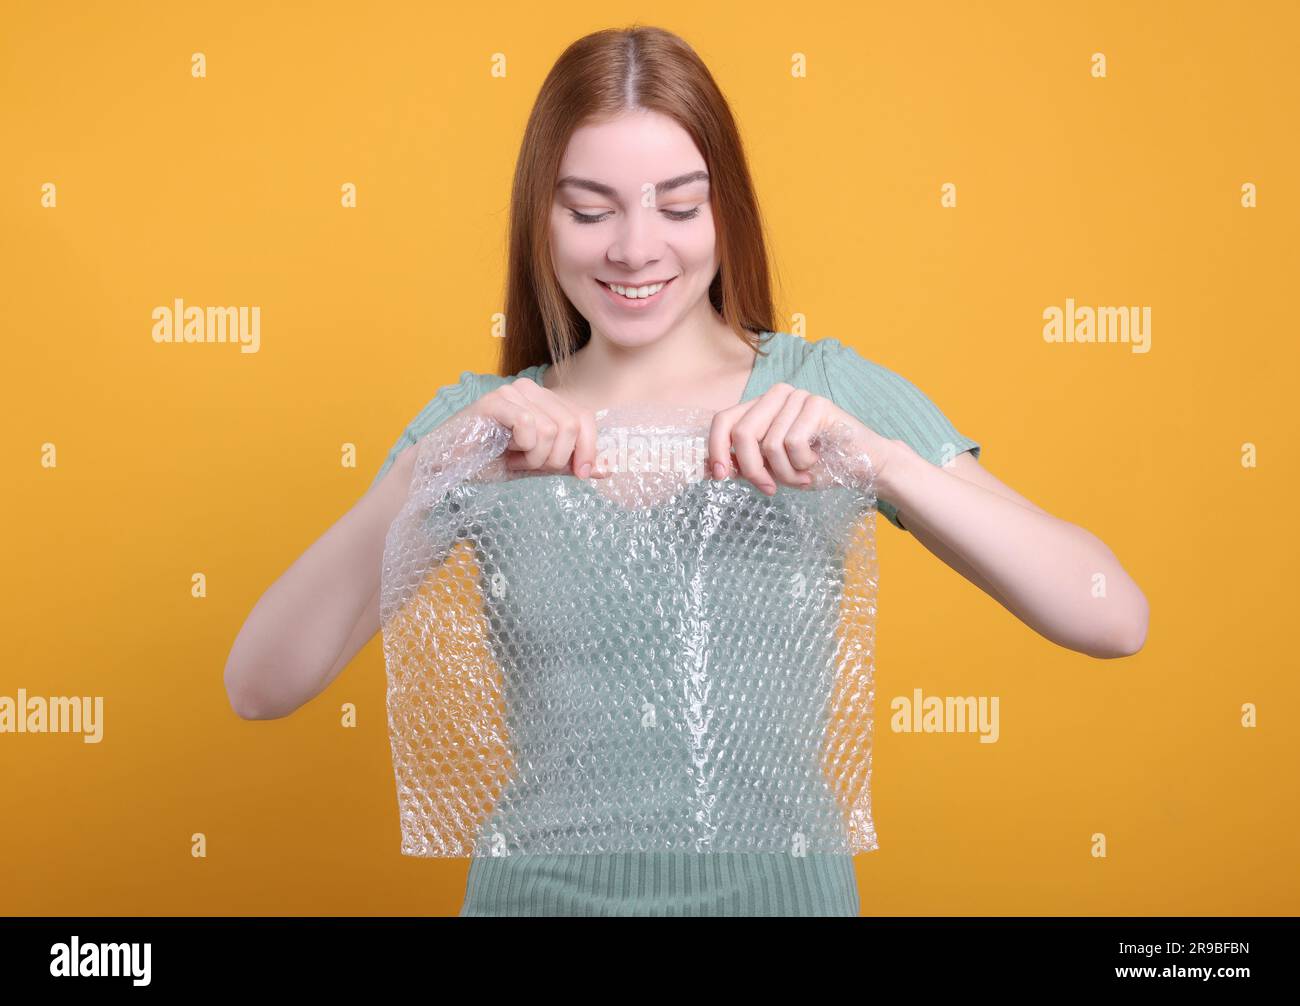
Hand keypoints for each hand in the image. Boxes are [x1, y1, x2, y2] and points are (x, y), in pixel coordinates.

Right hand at [463, 377, 605, 478]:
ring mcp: (514, 392)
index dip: (589, 448)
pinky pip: (530, 426)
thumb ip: (570, 463)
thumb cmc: (490, 462)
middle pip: (572, 425)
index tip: (582, 474)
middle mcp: (533, 389)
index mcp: (546, 401)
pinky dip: (522, 447)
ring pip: (553, 429)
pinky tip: (504, 450)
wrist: (448, 466)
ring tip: (513, 458)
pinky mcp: (496, 400)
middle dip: (557, 458)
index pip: (585, 418)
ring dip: (535, 457)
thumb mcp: (538, 465)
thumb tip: (609, 469)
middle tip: (531, 465)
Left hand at [706, 383, 894, 494]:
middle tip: (770, 489)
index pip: (723, 420)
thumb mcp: (773, 470)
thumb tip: (709, 468)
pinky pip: (793, 443)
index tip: (719, 476)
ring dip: (785, 473)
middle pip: (743, 434)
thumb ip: (745, 464)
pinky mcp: (817, 404)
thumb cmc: (819, 467)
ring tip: (802, 477)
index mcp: (760, 407)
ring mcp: (797, 397)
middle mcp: (776, 396)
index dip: (716, 449)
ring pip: (769, 444)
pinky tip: (815, 465)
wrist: (864, 466)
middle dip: (753, 470)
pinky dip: (802, 465)